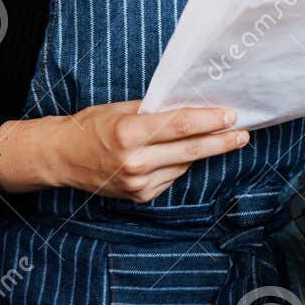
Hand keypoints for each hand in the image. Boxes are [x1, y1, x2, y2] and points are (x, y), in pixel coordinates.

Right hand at [0, 101, 247, 200]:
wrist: (62, 158)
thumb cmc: (90, 126)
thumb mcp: (119, 109)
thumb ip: (154, 111)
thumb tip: (190, 107)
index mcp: (128, 133)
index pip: (178, 126)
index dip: (207, 121)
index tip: (230, 115)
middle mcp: (134, 161)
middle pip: (189, 151)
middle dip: (220, 141)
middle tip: (242, 134)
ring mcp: (137, 183)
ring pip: (183, 166)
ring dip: (199, 152)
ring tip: (211, 139)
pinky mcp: (140, 197)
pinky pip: (171, 177)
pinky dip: (178, 165)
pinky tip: (174, 155)